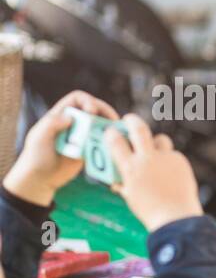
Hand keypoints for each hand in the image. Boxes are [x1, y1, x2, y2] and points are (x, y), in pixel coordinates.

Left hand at [2, 91, 119, 205]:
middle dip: (105, 113)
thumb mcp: (39, 138)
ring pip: (101, 125)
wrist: (41, 178)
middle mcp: (73, 123)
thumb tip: (70, 117)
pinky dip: (110, 142)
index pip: (78, 98)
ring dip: (110, 127)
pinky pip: (102, 141)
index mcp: (60, 115)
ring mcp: (82, 136)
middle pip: (95, 109)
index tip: (92, 112)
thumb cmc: (36, 156)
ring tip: (117, 134)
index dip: (88, 101)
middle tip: (113, 122)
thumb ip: (52, 124)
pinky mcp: (89, 149)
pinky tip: (114, 146)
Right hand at [105, 116, 203, 231]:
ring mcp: (166, 158)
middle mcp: (147, 159)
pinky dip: (169, 161)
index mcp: (130, 168)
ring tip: (155, 151)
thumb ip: (124, 183)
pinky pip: (172, 155)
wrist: (176, 217)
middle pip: (139, 128)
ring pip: (161, 140)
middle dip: (132, 120)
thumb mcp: (130, 196)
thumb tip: (116, 181)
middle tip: (129, 119)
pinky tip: (171, 174)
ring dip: (156, 142)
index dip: (111, 133)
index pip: (115, 141)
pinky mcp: (180, 161)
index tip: (111, 131)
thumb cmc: (149, 210)